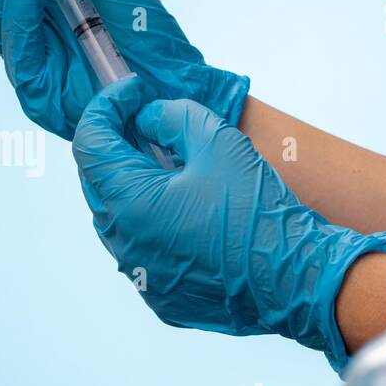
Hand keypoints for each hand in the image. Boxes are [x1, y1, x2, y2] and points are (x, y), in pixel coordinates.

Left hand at [71, 78, 385, 370]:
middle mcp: (122, 242)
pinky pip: (138, 247)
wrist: (295, 278)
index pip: (90, 143)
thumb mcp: (217, 142)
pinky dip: (149, 221)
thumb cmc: (258, 211)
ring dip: (130, 184)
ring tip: (165, 163)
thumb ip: (170, 117)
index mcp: (130, 202)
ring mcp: (137, 274)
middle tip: (145, 121)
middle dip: (114, 144)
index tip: (133, 92)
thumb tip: (145, 119)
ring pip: (114, 216)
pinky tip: (181, 209)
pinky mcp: (157, 294)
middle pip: (96, 179)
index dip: (106, 107)